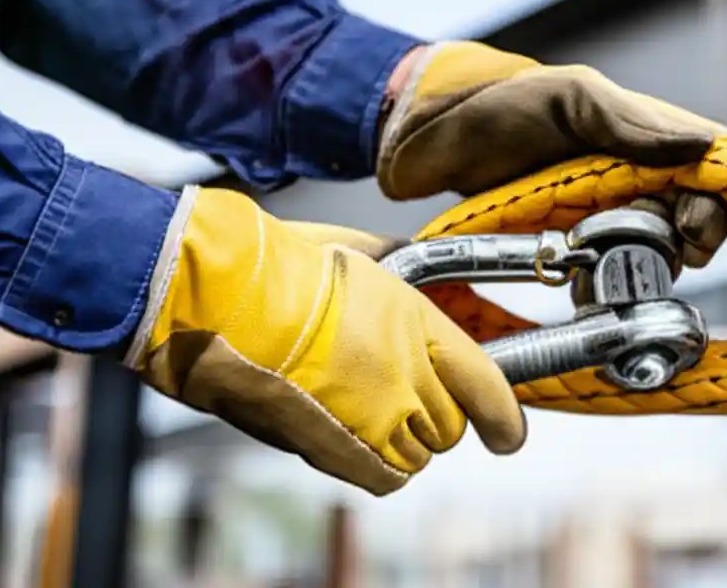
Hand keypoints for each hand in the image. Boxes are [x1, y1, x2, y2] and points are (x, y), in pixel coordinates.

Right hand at [124, 187, 524, 494]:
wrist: (219, 299)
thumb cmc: (273, 268)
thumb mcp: (352, 250)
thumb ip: (394, 264)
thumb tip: (407, 257)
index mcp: (416, 321)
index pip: (485, 382)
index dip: (502, 415)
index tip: (507, 432)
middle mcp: (406, 373)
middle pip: (450, 425)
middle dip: (434, 417)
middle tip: (400, 399)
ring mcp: (375, 414)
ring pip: (419, 452)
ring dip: (403, 441)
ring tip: (367, 415)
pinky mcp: (337, 446)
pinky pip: (386, 477)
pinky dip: (383, 468)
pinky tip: (366, 449)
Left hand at [376, 41, 726, 268]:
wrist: (429, 140)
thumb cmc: (502, 107)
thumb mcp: (569, 98)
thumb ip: (631, 123)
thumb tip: (703, 146)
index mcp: (647, 136)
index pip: (720, 169)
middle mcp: (637, 177)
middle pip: (699, 217)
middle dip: (704, 237)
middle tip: (688, 248)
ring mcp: (605, 214)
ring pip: (659, 252)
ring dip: (658, 267)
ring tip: (636, 268)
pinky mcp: (573, 246)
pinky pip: (609, 276)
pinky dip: (612, 289)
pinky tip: (596, 294)